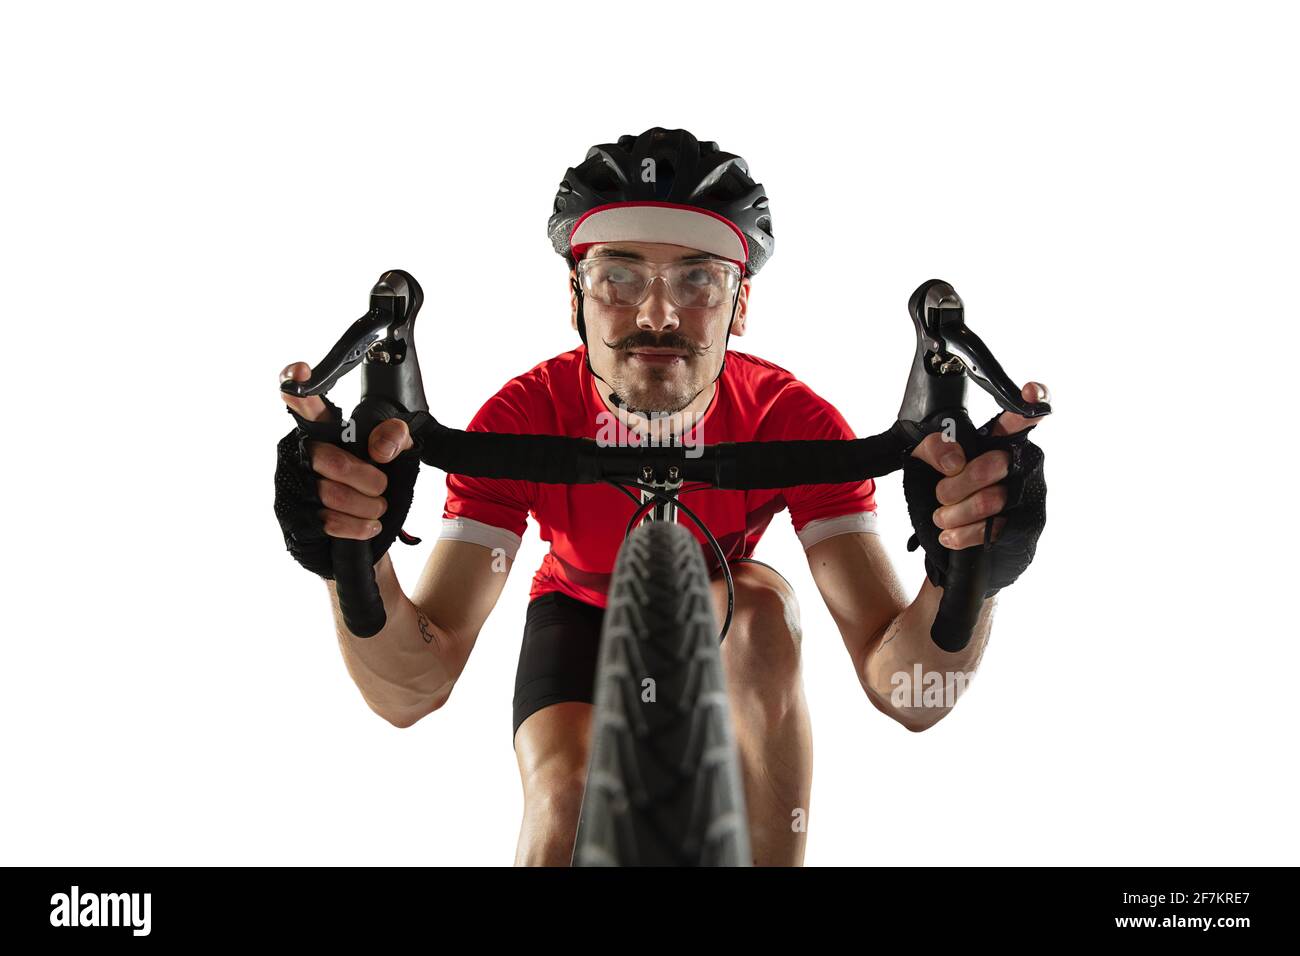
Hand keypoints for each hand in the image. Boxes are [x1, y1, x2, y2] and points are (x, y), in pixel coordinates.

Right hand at [279, 361, 415, 541]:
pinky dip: (356, 526)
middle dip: (369, 480)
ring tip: (378, 507)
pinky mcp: (293, 517)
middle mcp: (299, 453)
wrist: (370, 524)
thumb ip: (396, 436)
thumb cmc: (375, 478)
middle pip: (333, 462)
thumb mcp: (397, 451)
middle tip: (382, 487)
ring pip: (332, 495)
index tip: (300, 371)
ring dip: (367, 506)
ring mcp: (291, 485)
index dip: (298, 385)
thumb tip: (379, 449)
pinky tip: (370, 525)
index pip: (305, 403)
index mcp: (320, 429)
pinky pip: (326, 521)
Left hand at [909, 381, 1050, 549]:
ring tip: (941, 516)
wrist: (942, 530)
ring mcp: (1026, 496)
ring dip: (955, 512)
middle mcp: (1021, 464)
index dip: (1034, 401)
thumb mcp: (924, 460)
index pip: (1024, 417)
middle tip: (941, 493)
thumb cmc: (941, 487)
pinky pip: (994, 530)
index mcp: (1000, 441)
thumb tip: (955, 462)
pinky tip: (949, 534)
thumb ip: (934, 448)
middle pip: (994, 464)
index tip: (1030, 390)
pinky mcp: (1023, 526)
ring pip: (991, 500)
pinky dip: (964, 535)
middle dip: (956, 484)